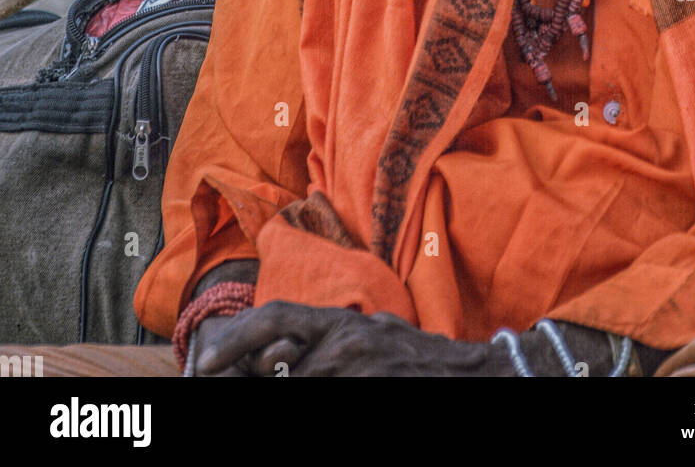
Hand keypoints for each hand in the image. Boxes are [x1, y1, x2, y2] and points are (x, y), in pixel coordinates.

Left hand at [196, 303, 514, 377]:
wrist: (470, 374)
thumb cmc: (416, 358)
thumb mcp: (369, 336)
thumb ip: (328, 342)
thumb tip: (278, 355)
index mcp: (340, 322)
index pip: (276, 318)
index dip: (237, 339)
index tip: (206, 363)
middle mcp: (344, 340)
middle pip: (278, 358)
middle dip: (250, 369)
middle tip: (221, 378)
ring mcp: (357, 367)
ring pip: (297, 382)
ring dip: (287, 384)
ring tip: (292, 378)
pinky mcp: (369, 385)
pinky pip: (322, 394)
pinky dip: (316, 394)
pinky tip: (340, 388)